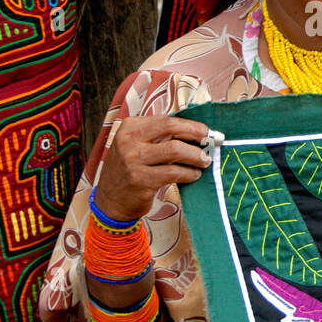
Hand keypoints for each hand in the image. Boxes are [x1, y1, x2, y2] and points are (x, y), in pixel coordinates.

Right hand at [94, 116, 210, 222]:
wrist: (110, 201)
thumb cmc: (131, 170)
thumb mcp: (138, 147)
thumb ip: (160, 138)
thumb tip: (196, 133)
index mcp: (130, 127)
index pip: (166, 120)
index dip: (190, 124)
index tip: (206, 130)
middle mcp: (129, 140)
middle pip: (171, 128)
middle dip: (195, 133)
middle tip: (210, 141)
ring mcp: (133, 160)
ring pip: (175, 150)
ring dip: (195, 155)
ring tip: (205, 161)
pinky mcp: (140, 179)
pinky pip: (173, 172)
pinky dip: (188, 173)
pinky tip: (194, 175)